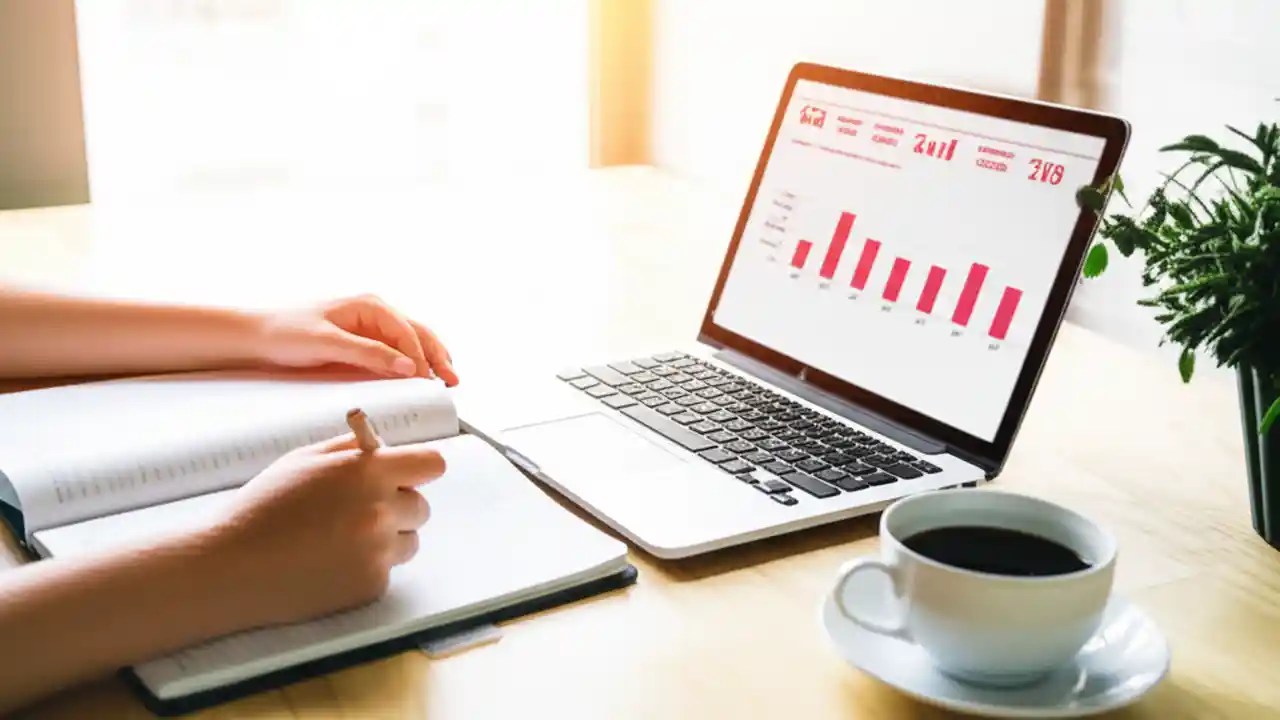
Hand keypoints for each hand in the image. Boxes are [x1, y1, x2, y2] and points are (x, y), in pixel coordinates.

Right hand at [212, 434, 445, 625]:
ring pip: (410, 541)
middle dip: (398, 505)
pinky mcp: (371, 586)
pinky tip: (329, 564)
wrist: (232, 567)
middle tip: (359, 510)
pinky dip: (366, 567)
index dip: (419, 468)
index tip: (406, 474)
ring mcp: (379, 552)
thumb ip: (351, 449)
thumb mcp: (304, 460)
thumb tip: (385, 447)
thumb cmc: (264, 508)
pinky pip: (386, 570)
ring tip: (340, 539)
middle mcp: (381, 511)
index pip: (432, 463)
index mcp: (367, 472)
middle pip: (422, 506)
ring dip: (388, 539)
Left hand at [257, 294, 458, 385]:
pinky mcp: (364, 342)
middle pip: (418, 333)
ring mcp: (371, 327)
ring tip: (447, 378)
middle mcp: (375, 313)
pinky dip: (413, 362)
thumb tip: (407, 366)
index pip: (407, 332)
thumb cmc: (286, 333)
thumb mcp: (328, 344)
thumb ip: (369, 354)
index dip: (421, 357)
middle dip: (438, 356)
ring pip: (412, 341)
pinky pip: (397, 351)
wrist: (257, 337)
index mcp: (370, 305)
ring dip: (430, 358)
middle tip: (452, 380)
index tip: (428, 380)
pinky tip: (421, 375)